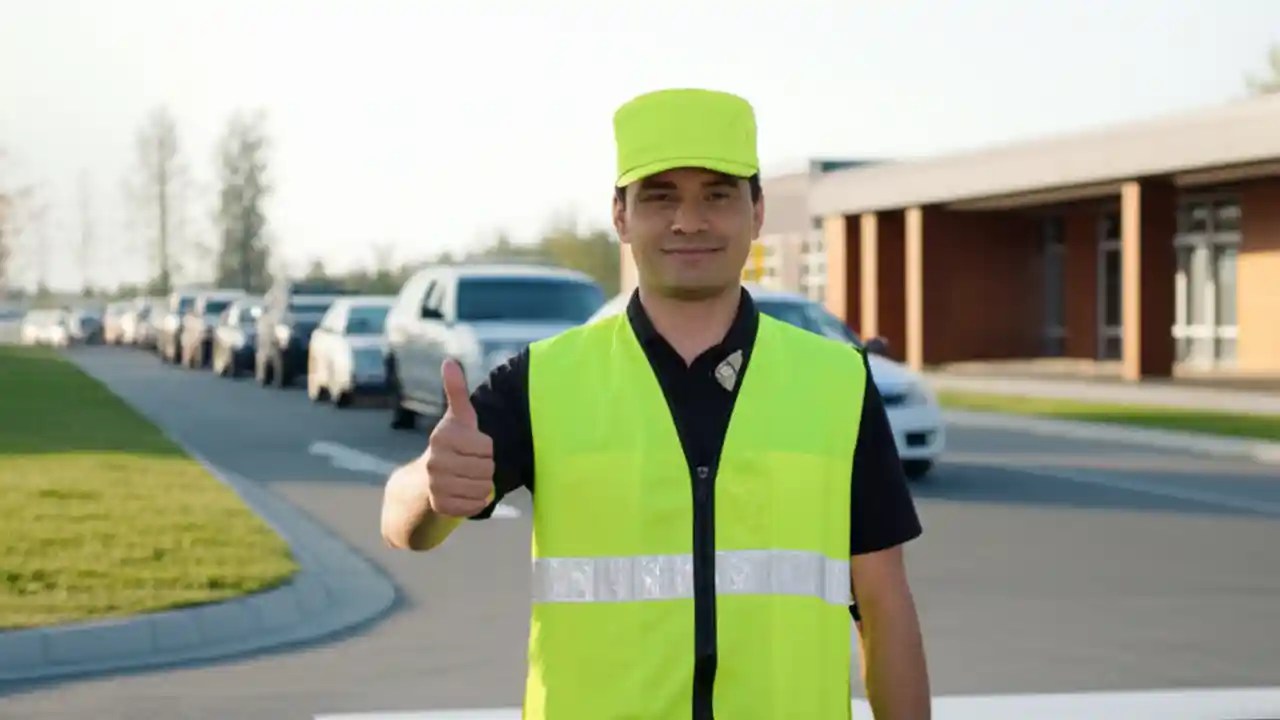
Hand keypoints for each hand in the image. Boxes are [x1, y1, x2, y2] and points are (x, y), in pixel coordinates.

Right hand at [423, 358, 494, 517]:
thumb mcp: (457, 417)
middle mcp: (435, 462)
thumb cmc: (452, 444)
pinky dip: (476, 502)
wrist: (424, 481)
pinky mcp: (441, 506)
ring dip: (483, 486)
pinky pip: (475, 506)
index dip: (486, 448)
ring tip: (468, 478)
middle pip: (487, 469)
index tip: (473, 446)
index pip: (487, 447)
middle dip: (486, 468)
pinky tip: (464, 493)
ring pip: (483, 488)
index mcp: (442, 438)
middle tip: (471, 464)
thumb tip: (449, 361)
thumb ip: (456, 391)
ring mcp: (436, 485)